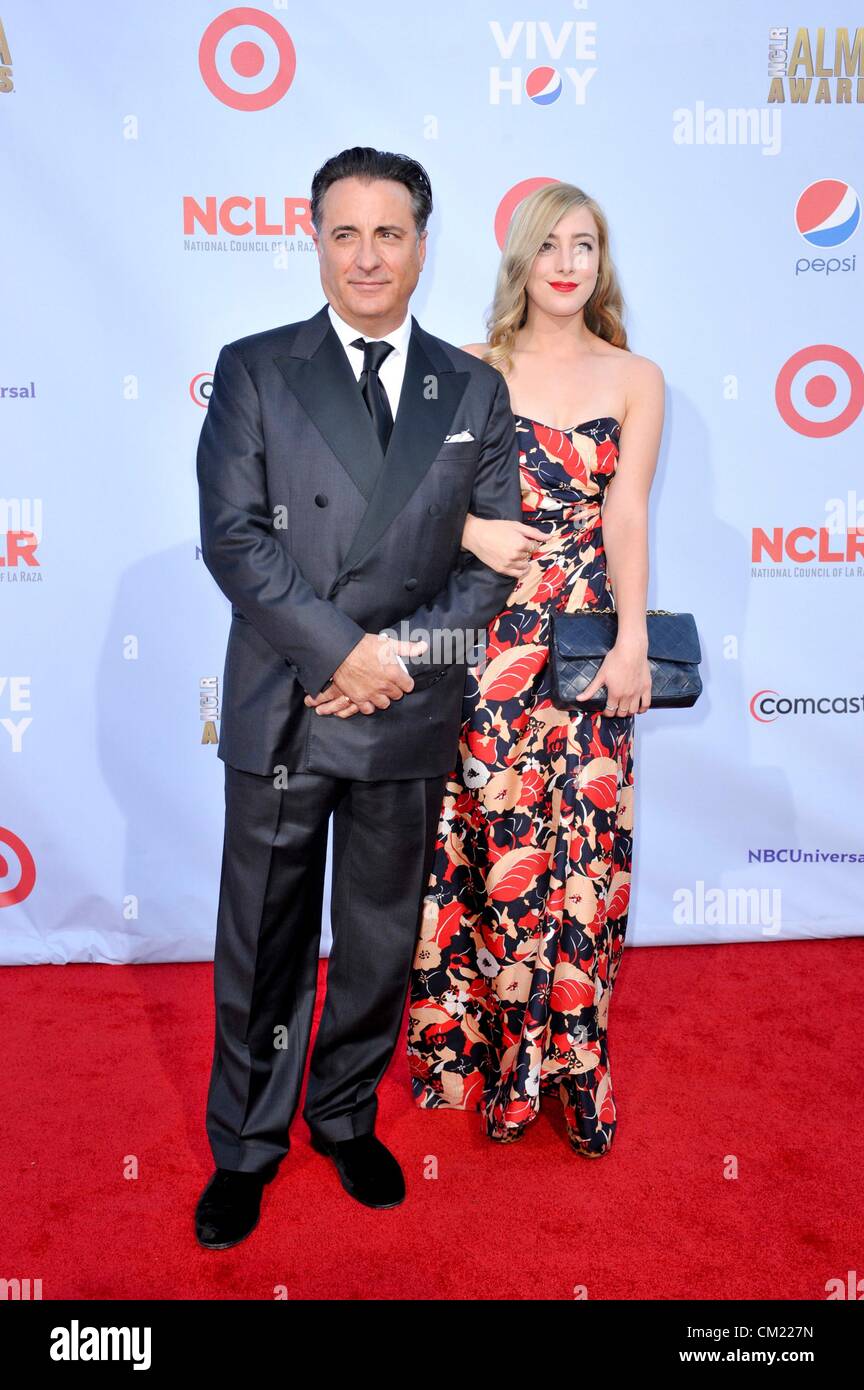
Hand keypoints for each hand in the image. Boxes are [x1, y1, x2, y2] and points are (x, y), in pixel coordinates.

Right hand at [304, 633, 427, 716]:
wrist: (340, 651)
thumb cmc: (364, 645)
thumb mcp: (388, 643)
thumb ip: (407, 648)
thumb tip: (424, 647)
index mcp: (393, 673)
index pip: (409, 686)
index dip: (405, 682)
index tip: (401, 679)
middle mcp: (384, 686)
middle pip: (397, 696)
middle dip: (395, 690)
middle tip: (388, 683)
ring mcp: (371, 694)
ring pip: (384, 704)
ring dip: (383, 698)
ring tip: (379, 691)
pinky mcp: (358, 698)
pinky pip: (368, 709)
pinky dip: (369, 705)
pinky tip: (368, 698)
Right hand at [462, 513, 591, 578]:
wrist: (477, 535)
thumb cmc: (496, 528)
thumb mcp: (516, 526)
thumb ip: (534, 533)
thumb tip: (549, 537)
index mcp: (521, 544)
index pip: (535, 547)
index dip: (531, 543)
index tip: (525, 540)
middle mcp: (516, 556)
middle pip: (529, 556)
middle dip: (527, 551)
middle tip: (518, 545)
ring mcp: (508, 564)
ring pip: (525, 566)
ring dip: (524, 561)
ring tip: (516, 554)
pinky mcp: (502, 570)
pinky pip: (517, 574)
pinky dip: (520, 571)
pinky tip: (518, 565)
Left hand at [575, 640, 651, 715]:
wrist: (631, 650)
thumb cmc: (616, 659)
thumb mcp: (600, 675)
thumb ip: (591, 689)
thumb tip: (579, 698)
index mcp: (615, 693)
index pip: (610, 711)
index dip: (607, 713)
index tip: (606, 710)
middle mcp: (627, 695)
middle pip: (622, 713)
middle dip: (616, 713)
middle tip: (614, 708)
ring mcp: (638, 692)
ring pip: (633, 711)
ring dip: (628, 712)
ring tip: (624, 708)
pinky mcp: (646, 687)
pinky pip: (646, 704)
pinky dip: (643, 709)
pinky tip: (639, 709)